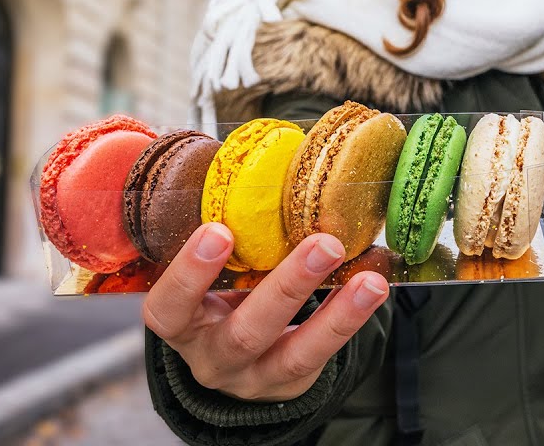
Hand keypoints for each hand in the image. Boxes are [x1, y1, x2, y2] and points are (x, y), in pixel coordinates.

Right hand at [143, 223, 389, 401]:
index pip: (170, 308)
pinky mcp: (290, 383)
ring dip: (336, 314)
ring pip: (294, 353)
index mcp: (178, 325)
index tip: (218, 230)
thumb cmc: (211, 295)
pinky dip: (349, 320)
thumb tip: (257, 160)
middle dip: (287, 288)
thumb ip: (216, 235)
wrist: (227, 358)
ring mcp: (253, 377)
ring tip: (371, 280)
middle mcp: (211, 357)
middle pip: (244, 332)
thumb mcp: (200, 276)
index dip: (190, 273)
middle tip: (324, 243)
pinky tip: (373, 288)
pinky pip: (323, 357)